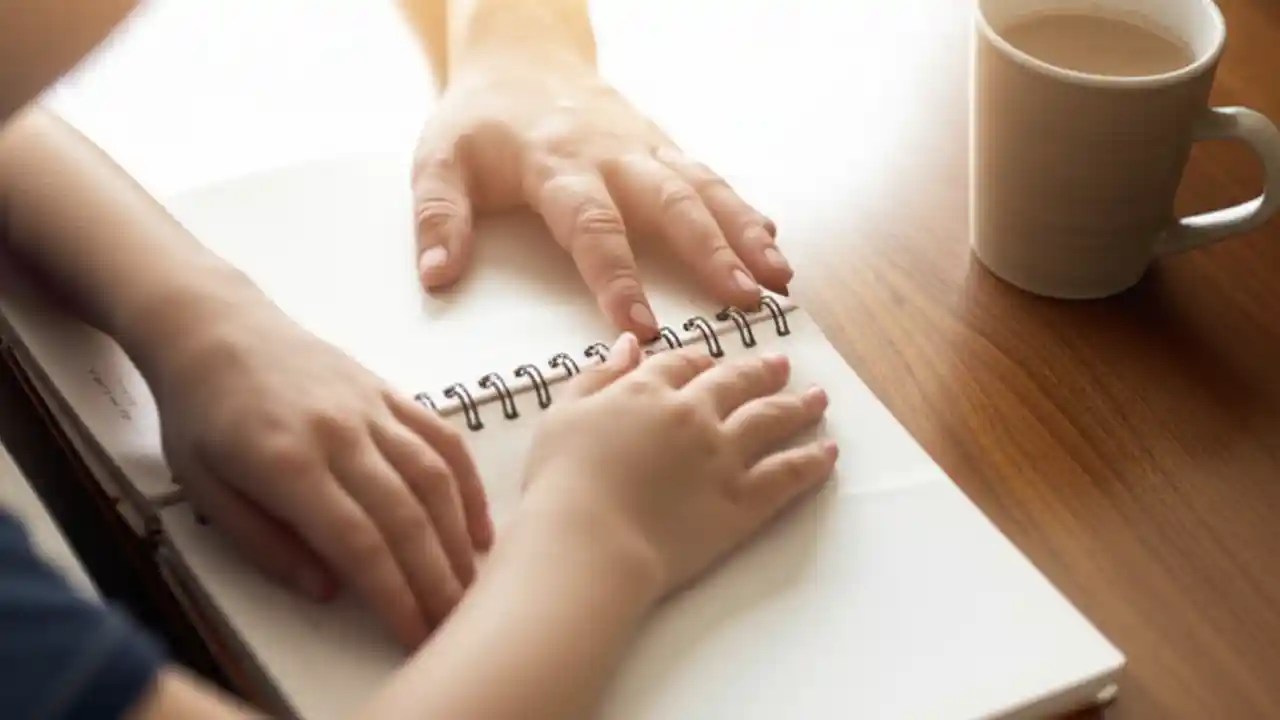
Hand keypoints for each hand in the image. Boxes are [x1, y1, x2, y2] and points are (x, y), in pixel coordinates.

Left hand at [143, 291, 491, 646]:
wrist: (215, 326)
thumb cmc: (201, 411)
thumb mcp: (203, 487)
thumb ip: (264, 543)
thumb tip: (328, 590)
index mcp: (287, 462)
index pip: (357, 541)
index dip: (392, 594)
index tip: (414, 634)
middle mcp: (339, 433)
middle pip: (405, 516)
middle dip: (436, 579)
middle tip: (457, 622)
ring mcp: (371, 408)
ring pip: (434, 477)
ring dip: (458, 537)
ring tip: (472, 584)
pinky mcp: (389, 392)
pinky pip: (442, 437)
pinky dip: (467, 483)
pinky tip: (477, 525)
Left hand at [411, 58, 792, 338]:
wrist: (520, 56)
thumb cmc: (479, 122)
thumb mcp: (437, 162)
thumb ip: (438, 217)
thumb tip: (438, 276)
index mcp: (555, 165)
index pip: (592, 227)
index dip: (618, 279)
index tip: (640, 329)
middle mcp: (611, 156)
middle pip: (669, 204)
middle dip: (711, 252)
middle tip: (745, 298)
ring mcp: (644, 148)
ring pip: (703, 188)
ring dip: (743, 233)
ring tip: (779, 277)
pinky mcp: (662, 145)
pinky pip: (710, 175)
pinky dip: (743, 208)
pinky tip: (773, 239)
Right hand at [519, 334, 834, 596]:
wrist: (589, 542)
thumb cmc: (562, 482)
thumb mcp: (563, 415)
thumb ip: (596, 377)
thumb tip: (628, 344)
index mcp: (647, 390)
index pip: (683, 363)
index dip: (702, 360)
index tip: (715, 360)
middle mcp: (694, 414)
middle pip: (736, 383)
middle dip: (762, 371)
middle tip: (782, 365)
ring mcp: (724, 457)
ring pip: (771, 420)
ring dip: (798, 405)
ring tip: (819, 397)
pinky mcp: (743, 502)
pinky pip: (788, 475)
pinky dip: (812, 461)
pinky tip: (828, 452)